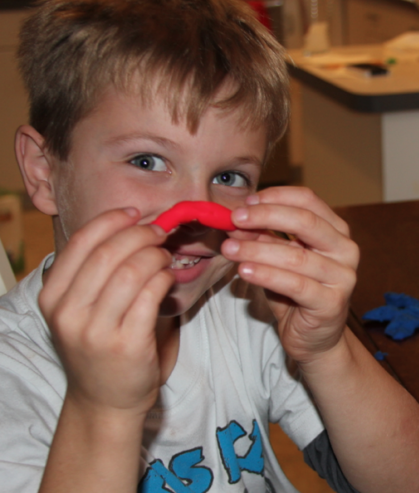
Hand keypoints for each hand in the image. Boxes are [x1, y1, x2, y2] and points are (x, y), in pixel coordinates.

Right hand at [39, 208, 174, 416]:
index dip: (113, 221)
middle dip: (141, 235)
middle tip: (160, 234)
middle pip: (109, 253)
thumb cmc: (100, 347)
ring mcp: (95, 330)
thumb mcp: (83, 308)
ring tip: (165, 258)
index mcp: (53, 297)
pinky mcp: (126, 344)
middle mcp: (68, 312)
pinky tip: (169, 279)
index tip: (136, 214)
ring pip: (131, 271)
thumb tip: (135, 226)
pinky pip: (150, 296)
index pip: (82, 243)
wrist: (105, 400)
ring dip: (156, 257)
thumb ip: (100, 272)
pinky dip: (164, 279)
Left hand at [222, 187, 358, 363]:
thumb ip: (264, 238)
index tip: (246, 202)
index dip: (275, 197)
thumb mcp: (279, 259)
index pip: (308, 200)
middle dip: (265, 216)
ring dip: (257, 249)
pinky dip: (266, 275)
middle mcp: (346, 250)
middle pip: (305, 221)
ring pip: (296, 255)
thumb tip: (236, 219)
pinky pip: (295, 284)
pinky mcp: (332, 303)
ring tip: (230, 248)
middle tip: (234, 219)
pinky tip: (244, 271)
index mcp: (337, 231)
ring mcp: (343, 277)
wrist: (313, 339)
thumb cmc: (297, 294)